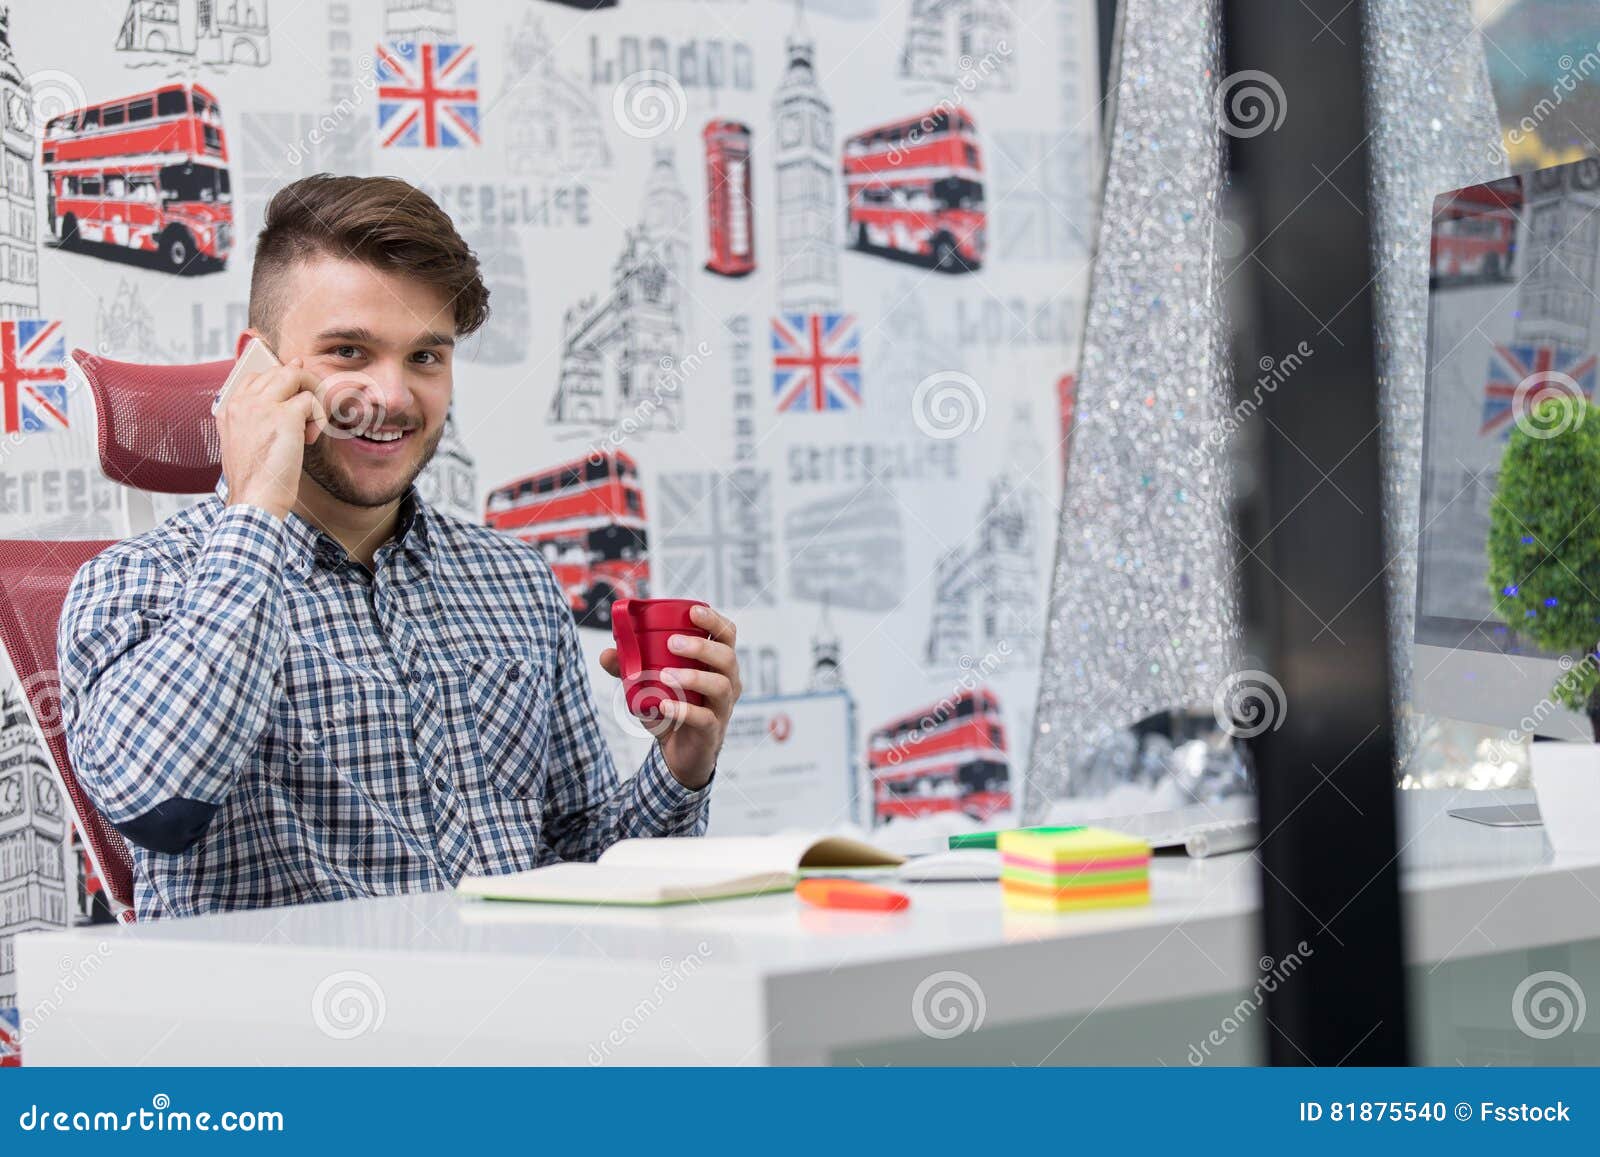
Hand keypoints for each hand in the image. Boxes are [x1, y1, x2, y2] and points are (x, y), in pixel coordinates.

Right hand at [217, 357, 327, 519]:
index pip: (255, 376)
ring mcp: (263, 406)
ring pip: (295, 375)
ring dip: (312, 396)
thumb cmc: (254, 479)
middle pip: (278, 371)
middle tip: (309, 412)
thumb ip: (256, 420)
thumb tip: (282, 401)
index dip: (280, 380)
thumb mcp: (244, 444)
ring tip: (310, 425)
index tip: (295, 393)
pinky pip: (311, 401)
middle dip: (302, 385)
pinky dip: (318, 418)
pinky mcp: (285, 416)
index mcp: (229, 409)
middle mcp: (243, 402)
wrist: (254, 499)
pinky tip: (309, 439)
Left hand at [600, 604, 740, 789]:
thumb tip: (607, 654)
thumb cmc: (672, 709)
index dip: (714, 620)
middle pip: (727, 657)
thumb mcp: (649, 684)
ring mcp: (722, 707)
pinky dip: (683, 710)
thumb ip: (629, 668)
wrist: (679, 753)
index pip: (727, 635)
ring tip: (666, 676)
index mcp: (716, 664)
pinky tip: (664, 706)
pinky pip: (704, 718)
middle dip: (701, 647)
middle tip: (672, 643)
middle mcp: (727, 682)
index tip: (693, 611)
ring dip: (693, 677)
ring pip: (720, 686)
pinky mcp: (712, 731)